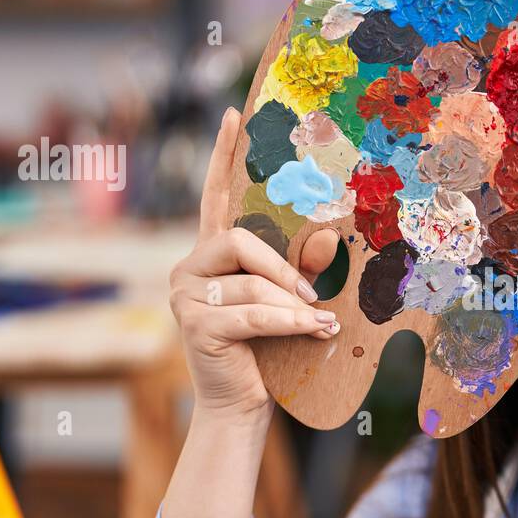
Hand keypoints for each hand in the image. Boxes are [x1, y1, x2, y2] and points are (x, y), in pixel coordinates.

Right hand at [169, 107, 340, 417]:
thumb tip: (331, 236)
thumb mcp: (290, 298)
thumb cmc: (265, 348)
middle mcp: (189, 267)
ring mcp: (186, 295)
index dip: (224, 156)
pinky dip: (289, 324)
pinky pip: (252, 313)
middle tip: (314, 296)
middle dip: (284, 269)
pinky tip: (315, 332)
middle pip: (240, 240)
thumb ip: (304, 264)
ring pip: (250, 282)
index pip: (216, 195)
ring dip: (290, 305)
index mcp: (211, 254)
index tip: (234, 116)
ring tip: (317, 323)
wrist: (241, 402)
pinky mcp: (194, 325)